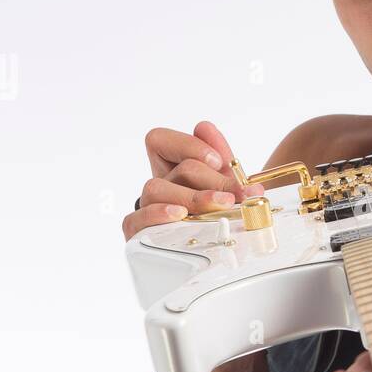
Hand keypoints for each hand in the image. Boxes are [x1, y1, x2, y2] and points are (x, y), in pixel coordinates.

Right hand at [121, 119, 259, 241]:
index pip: (159, 140)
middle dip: (211, 180)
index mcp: (170, 167)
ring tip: (220, 205)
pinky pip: (135, 220)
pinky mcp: (139, 233)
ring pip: (155, 189)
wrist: (223, 245)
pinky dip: (157, 214)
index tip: (218, 161)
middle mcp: (158, 185)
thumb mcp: (226, 181)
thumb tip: (204, 127)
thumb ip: (221, 156)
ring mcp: (147, 208)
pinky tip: (179, 215)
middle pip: (174, 169)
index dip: (187, 145)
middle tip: (236, 194)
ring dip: (192, 197)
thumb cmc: (221, 209)